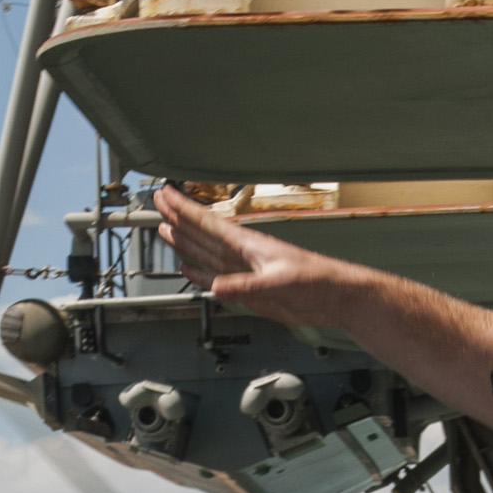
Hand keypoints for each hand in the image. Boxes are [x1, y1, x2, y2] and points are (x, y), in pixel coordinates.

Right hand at [152, 184, 357, 328]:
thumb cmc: (317, 281)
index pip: (208, 223)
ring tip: (165, 230)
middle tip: (158, 202)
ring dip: (185, 242)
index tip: (166, 195)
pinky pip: (216, 278)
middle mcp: (241, 254)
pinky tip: (188, 268)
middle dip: (179, 217)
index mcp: (248, 245)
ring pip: (205, 253)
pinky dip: (200, 273)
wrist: (334, 298)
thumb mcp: (279, 282)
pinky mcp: (248, 289)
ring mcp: (243, 271)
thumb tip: (217, 286)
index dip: (184, 209)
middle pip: (202, 232)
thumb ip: (247, 285)